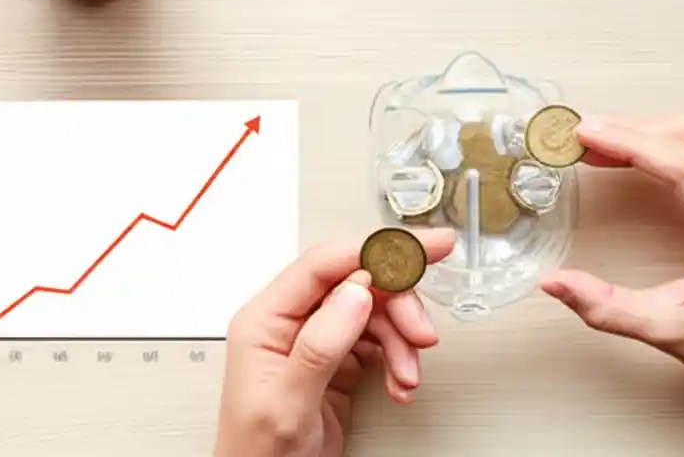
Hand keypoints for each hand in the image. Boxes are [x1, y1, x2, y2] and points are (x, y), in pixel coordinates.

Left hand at [215, 228, 454, 456]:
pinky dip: (397, 359)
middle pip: (359, 283)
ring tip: (407, 374)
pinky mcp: (337, 357)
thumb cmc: (257, 454)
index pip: (327, 263)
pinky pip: (379, 339)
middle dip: (399, 305)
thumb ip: (319, 345)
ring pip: (375, 311)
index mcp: (266, 318)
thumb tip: (355, 292)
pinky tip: (399, 383)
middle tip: (424, 331)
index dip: (379, 249)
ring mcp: (315, 337)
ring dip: (401, 340)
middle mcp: (291, 320)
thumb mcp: (286, 404)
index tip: (425, 247)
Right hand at [540, 112, 683, 384]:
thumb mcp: (661, 331)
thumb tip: (553, 282)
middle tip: (589, 138)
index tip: (590, 133)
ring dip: (664, 127)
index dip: (636, 143)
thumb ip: (605, 308)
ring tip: (612, 141)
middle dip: (643, 130)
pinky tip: (642, 149)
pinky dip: (679, 137)